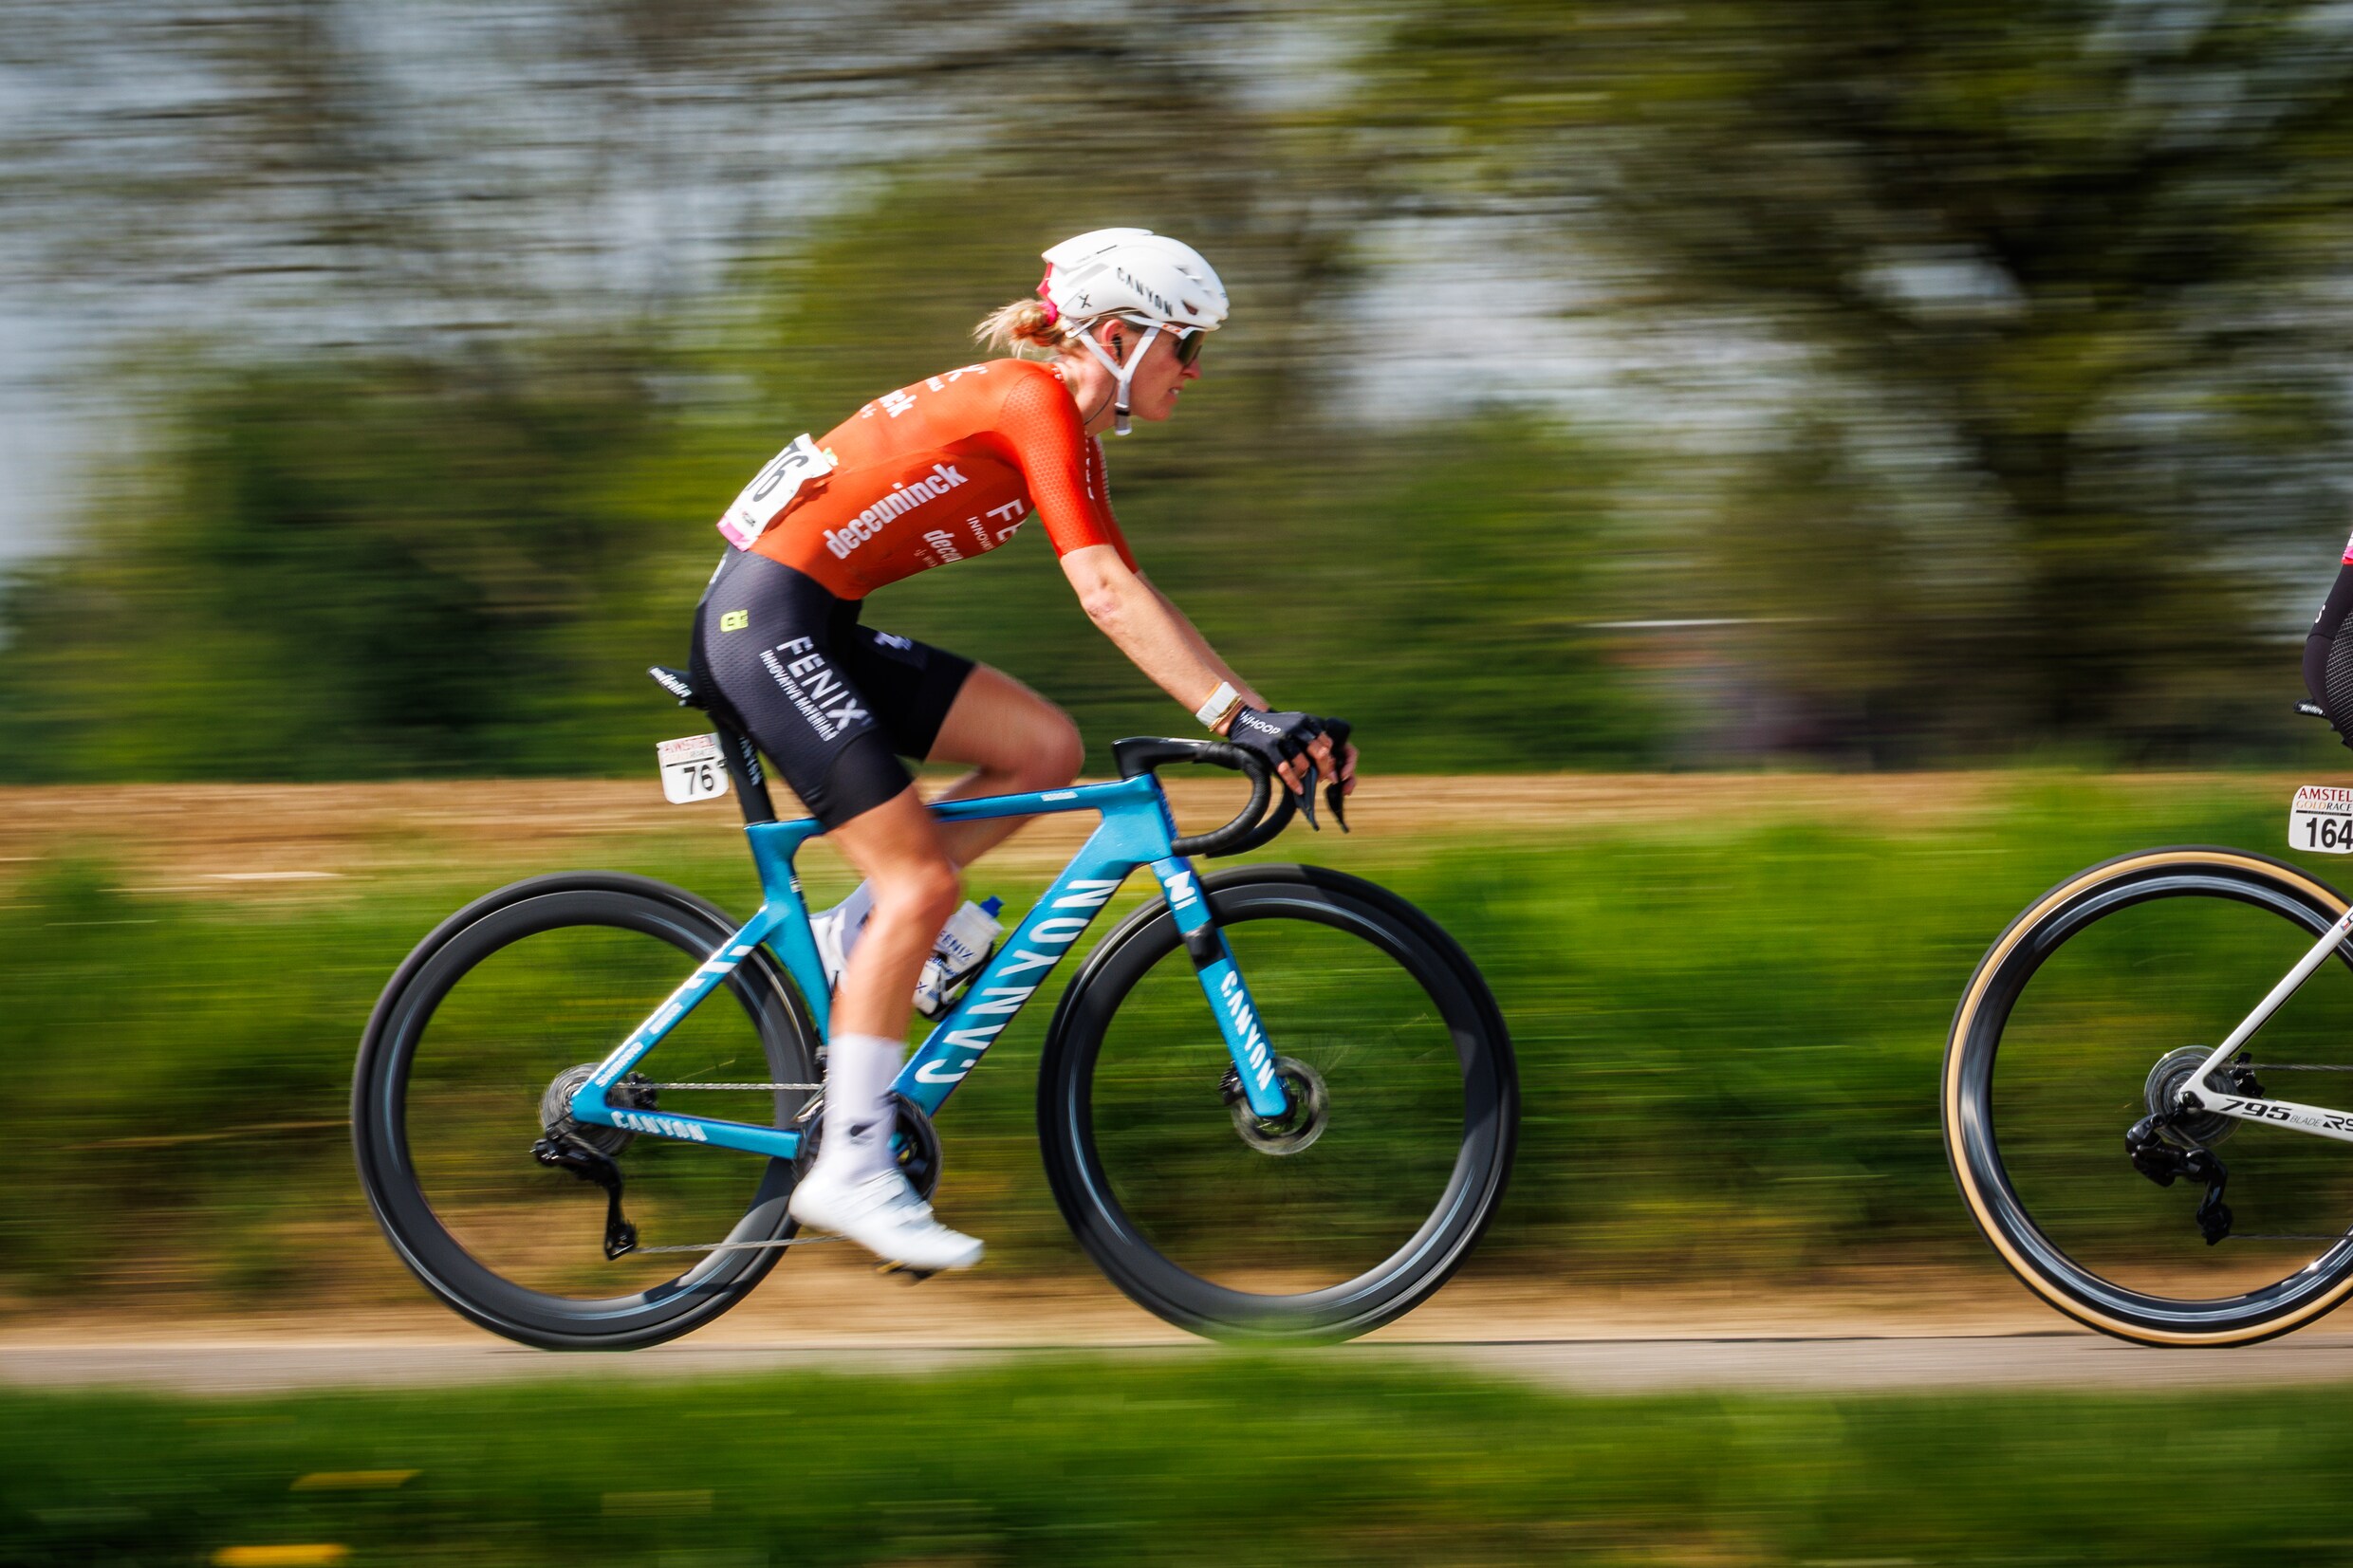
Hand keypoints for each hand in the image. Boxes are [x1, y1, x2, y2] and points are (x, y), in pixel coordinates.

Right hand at [1226, 708, 1356, 826]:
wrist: (1245, 718)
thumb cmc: (1273, 728)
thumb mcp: (1294, 726)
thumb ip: (1308, 740)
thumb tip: (1327, 763)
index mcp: (1306, 721)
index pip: (1327, 743)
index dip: (1330, 759)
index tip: (1329, 771)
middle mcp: (1297, 727)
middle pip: (1320, 753)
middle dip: (1324, 770)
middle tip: (1321, 780)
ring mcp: (1282, 736)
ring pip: (1304, 763)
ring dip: (1306, 776)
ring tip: (1305, 783)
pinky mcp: (1269, 746)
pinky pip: (1285, 768)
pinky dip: (1293, 781)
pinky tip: (1298, 789)